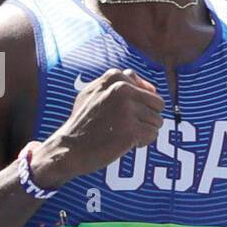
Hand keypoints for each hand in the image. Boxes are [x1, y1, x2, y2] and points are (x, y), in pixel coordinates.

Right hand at [34, 68, 164, 185]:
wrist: (70, 148)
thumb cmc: (83, 122)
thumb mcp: (94, 92)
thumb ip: (119, 84)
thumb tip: (151, 88)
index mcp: (114, 77)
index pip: (148, 89)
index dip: (140, 105)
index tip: (124, 113)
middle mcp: (122, 89)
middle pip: (157, 104)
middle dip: (146, 117)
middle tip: (126, 126)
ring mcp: (127, 110)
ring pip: (157, 121)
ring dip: (144, 130)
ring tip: (123, 133)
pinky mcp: (131, 130)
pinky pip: (153, 135)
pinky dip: (142, 142)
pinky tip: (125, 143)